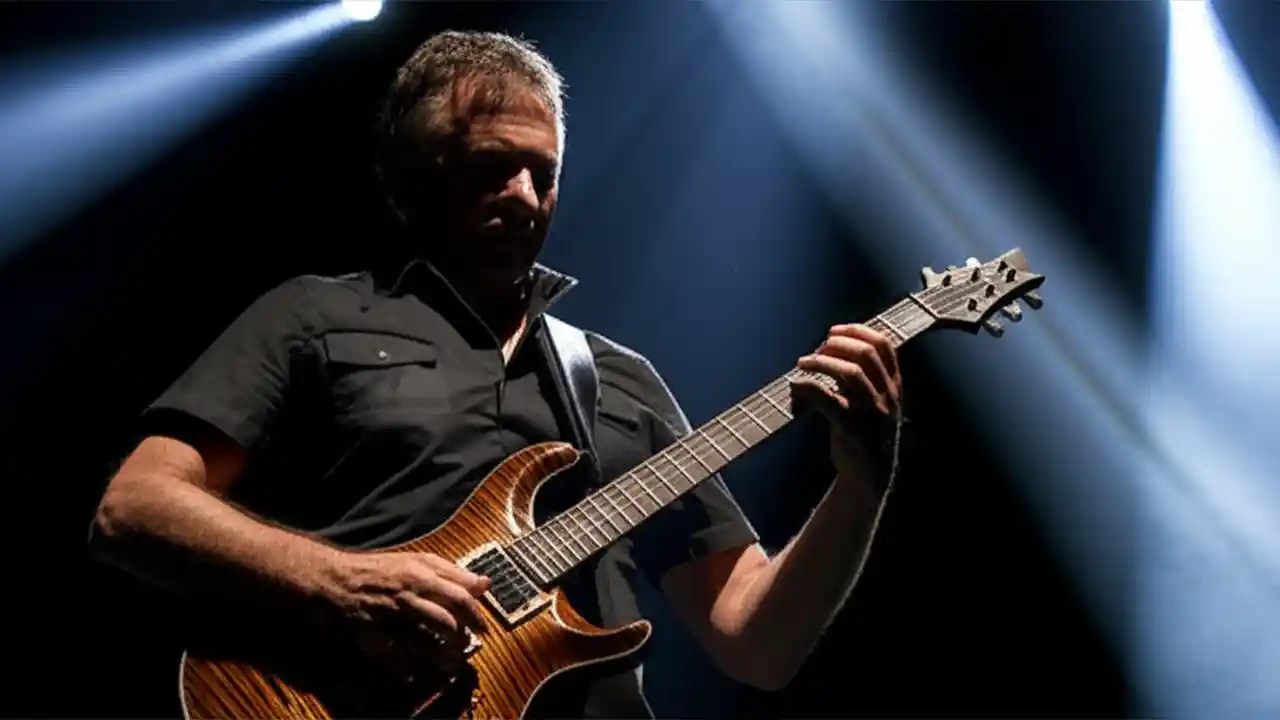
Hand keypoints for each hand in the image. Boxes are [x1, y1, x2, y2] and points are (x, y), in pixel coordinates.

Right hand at [313, 551, 490, 672]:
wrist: (335, 577)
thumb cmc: (379, 570)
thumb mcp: (417, 562)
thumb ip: (451, 573)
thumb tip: (484, 583)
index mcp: (423, 569)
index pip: (461, 593)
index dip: (476, 613)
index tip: (483, 626)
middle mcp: (410, 588)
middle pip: (449, 614)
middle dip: (465, 633)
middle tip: (470, 644)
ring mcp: (392, 610)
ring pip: (428, 633)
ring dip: (446, 650)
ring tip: (452, 660)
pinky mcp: (373, 629)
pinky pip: (398, 652)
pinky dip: (411, 665)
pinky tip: (417, 673)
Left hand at [793, 324, 902, 491]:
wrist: (869, 477)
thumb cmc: (865, 434)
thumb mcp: (874, 403)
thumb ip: (862, 379)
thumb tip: (830, 351)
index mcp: (894, 386)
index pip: (883, 345)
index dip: (857, 331)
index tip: (833, 332)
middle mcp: (887, 396)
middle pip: (866, 354)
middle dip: (837, 344)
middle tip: (817, 349)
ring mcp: (872, 412)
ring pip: (850, 373)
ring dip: (821, 362)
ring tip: (803, 363)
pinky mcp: (852, 428)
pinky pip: (828, 399)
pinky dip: (808, 387)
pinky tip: (796, 386)